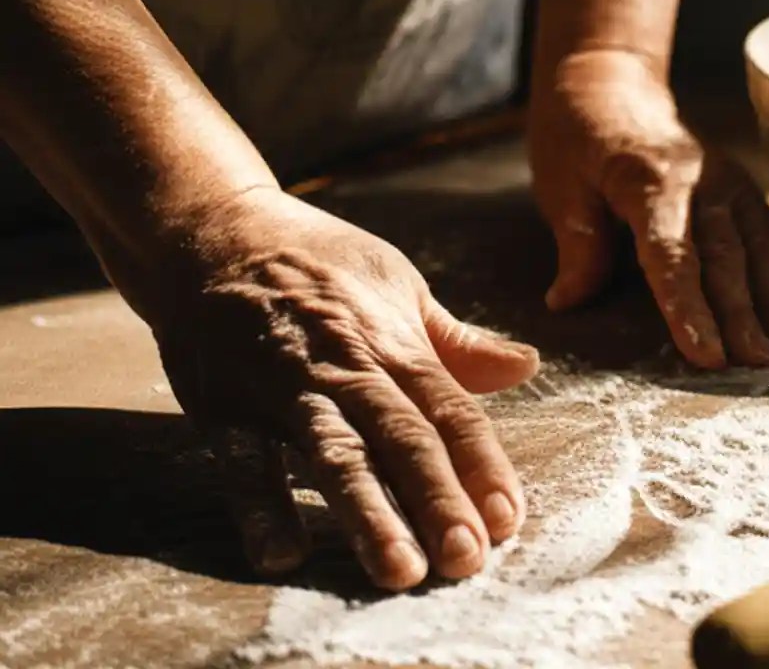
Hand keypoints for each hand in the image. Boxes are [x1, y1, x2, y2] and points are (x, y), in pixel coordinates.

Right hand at [149, 189, 538, 589]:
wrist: (209, 229)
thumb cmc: (316, 261)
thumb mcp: (397, 284)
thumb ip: (456, 341)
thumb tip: (527, 366)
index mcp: (393, 341)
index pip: (451, 410)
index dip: (482, 465)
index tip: (510, 520)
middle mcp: (345, 367)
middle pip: (402, 438)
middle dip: (437, 499)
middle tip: (467, 559)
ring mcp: (282, 387)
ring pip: (335, 455)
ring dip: (368, 514)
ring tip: (399, 570)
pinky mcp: (222, 406)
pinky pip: (242, 462)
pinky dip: (260, 508)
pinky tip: (282, 557)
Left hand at [529, 50, 768, 368]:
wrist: (612, 82)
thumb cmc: (578, 140)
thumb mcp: (562, 186)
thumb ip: (577, 245)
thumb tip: (567, 302)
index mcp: (648, 179)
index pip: (671, 253)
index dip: (689, 306)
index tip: (705, 353)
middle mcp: (701, 179)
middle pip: (724, 255)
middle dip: (742, 313)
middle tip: (755, 362)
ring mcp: (730, 183)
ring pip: (758, 248)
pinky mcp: (744, 191)